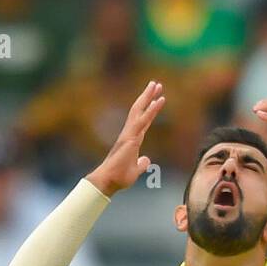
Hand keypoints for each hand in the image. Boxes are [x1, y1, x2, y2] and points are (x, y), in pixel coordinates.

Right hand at [87, 81, 164, 196]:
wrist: (108, 181)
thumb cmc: (119, 177)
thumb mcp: (135, 170)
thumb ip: (142, 164)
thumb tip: (147, 159)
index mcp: (132, 139)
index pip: (144, 121)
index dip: (150, 110)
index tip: (157, 99)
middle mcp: (130, 133)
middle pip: (140, 110)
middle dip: (148, 96)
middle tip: (156, 84)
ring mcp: (129, 134)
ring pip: (140, 111)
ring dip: (148, 97)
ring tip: (156, 84)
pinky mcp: (130, 137)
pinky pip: (142, 121)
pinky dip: (151, 110)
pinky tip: (158, 101)